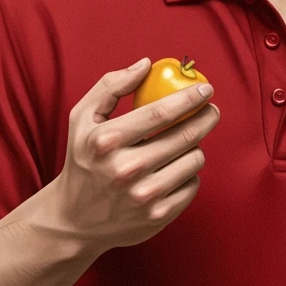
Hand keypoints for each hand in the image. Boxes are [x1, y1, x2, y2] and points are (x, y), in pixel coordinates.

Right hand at [53, 58, 218, 249]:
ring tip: (182, 145)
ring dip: (194, 147)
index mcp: (106, 141)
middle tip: (212, 109)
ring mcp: (144, 196)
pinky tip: (174, 171)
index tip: (206, 89)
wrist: (74, 220)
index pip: (160, 112)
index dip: (189, 98)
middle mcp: (126, 170)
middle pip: (186, 135)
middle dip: (207, 117)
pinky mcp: (158, 216)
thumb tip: (146, 65)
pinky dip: (188, 174)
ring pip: (195, 160)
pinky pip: (193, 184)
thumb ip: (111, 86)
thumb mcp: (82, 119)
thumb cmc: (83, 161)